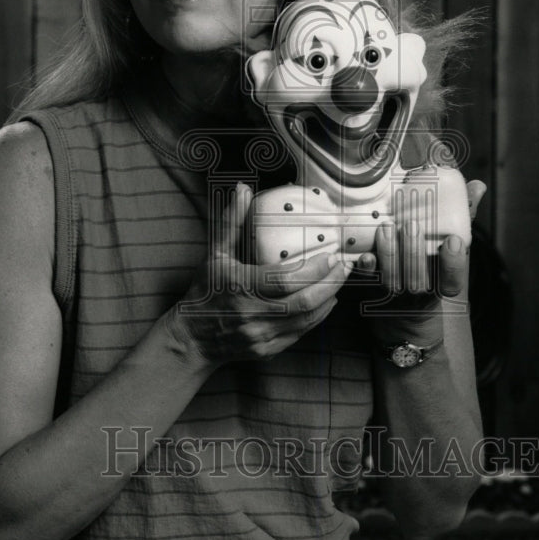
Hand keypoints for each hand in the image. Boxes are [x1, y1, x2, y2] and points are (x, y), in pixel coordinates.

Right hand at [163, 183, 353, 366]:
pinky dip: (317, 317)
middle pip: (303, 301)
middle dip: (330, 283)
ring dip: (328, 299)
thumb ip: (231, 222)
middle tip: (345, 265)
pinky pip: (299, 333)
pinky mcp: (267, 350)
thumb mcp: (215, 254)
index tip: (332, 255)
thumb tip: (242, 189)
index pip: (286, 280)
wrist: (193, 337)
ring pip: (305, 320)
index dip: (315, 269)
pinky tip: (325, 302)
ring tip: (339, 281)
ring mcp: (260, 336)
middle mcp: (251, 315)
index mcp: (240, 287)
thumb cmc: (205, 291)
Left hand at [360, 178, 486, 337]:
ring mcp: (397, 294)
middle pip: (418, 275)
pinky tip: (366, 254)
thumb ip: (464, 219)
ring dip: (389, 252)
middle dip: (413, 249)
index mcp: (443, 284)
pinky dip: (368, 268)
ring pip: (393, 278)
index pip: (453, 279)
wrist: (406, 314)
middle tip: (410, 224)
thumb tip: (477, 187)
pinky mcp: (374, 291)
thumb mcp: (451, 250)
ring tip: (387, 228)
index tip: (452, 241)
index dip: (453, 262)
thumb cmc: (433, 271)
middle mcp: (421, 292)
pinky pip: (369, 282)